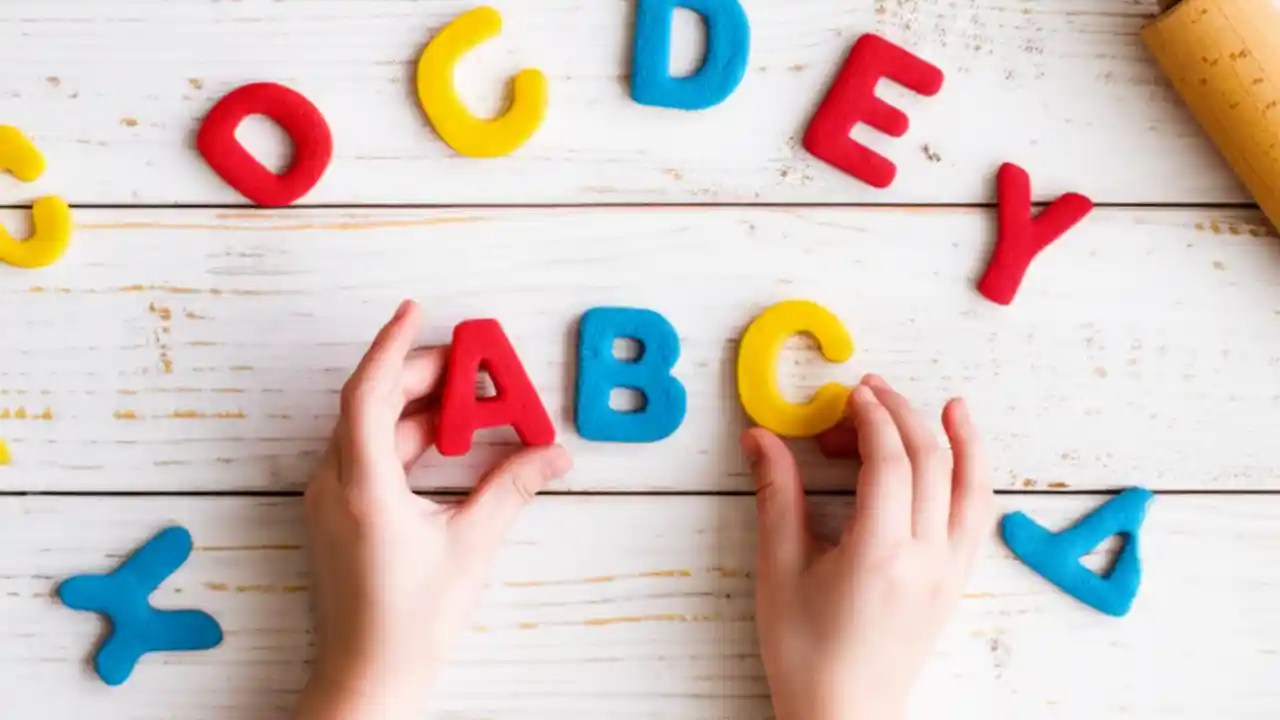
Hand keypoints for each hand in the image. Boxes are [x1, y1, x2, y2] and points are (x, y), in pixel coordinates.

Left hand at [295, 300, 571, 718]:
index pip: (369, 394)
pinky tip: (448, 443)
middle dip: (423, 376)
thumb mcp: (471, 548)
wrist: (369, 679)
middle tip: (473, 363)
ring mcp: (332, 501)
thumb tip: (552, 455)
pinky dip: (409, 440)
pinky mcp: (339, 516)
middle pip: (373, 404)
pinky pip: (370, 456)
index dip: (392, 345)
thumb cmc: (410, 624)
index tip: (414, 310)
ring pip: (372, 430)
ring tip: (472, 401)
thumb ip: (511, 489)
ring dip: (420, 409)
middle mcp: (337, 486)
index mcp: (363, 488)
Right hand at [743, 374, 993, 719]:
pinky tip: (960, 461)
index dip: (872, 417)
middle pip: (931, 463)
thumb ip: (776, 496)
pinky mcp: (954, 584)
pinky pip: (976, 518)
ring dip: (963, 441)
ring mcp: (948, 572)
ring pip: (971, 488)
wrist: (844, 713)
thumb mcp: (780, 570)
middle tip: (870, 391)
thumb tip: (761, 438)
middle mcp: (926, 558)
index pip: (890, 461)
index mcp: (880, 553)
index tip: (851, 394)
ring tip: (952, 405)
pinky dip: (973, 480)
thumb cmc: (806, 652)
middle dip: (901, 415)